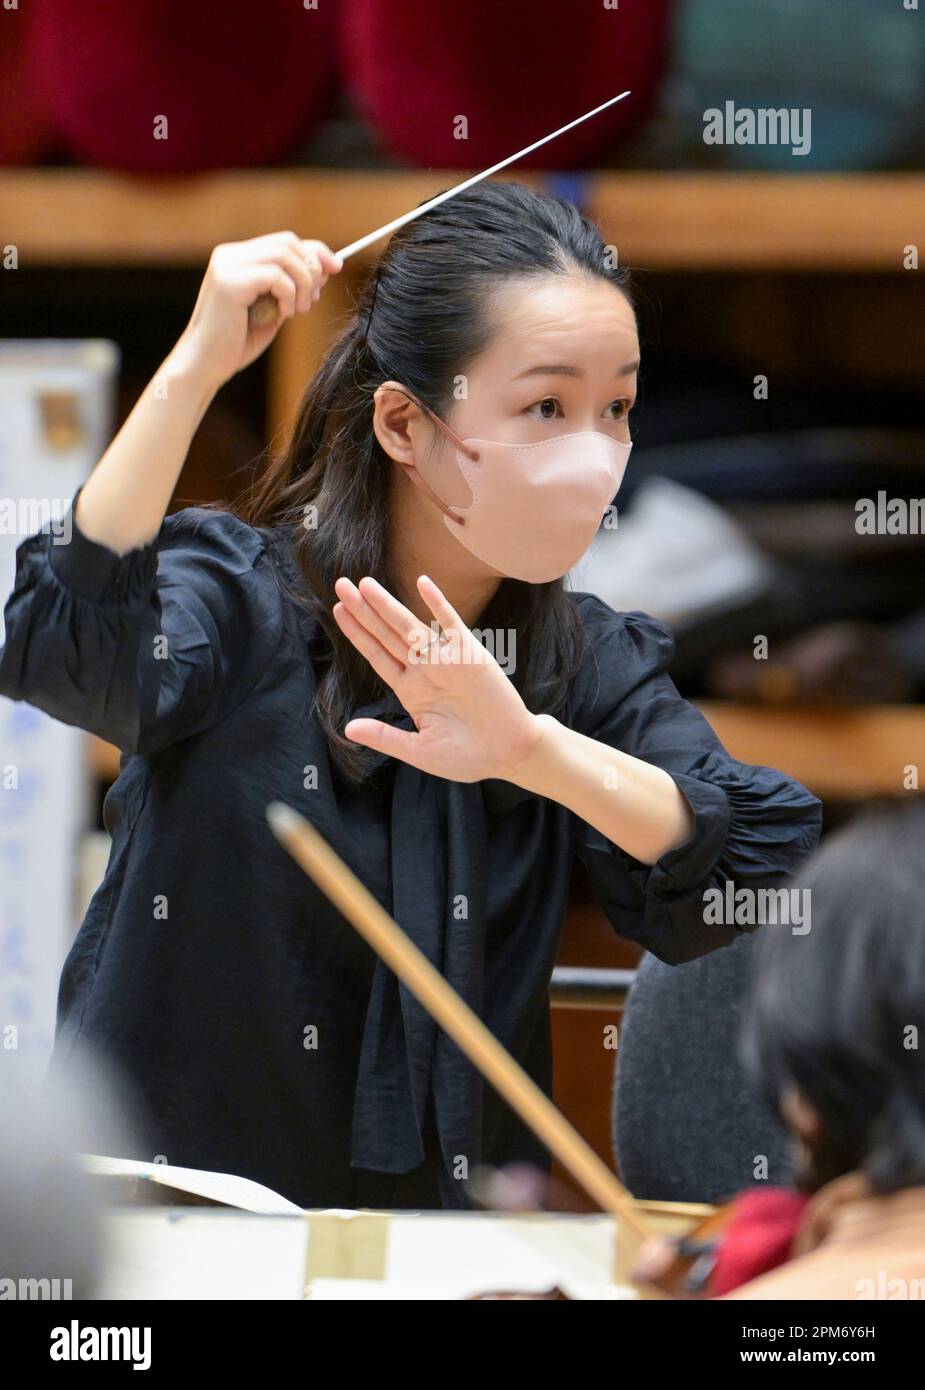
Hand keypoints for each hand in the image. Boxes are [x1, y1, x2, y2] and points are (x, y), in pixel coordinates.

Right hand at [176, 232, 341, 389]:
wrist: (205, 365)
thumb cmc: (236, 343)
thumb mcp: (273, 310)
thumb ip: (292, 288)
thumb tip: (325, 268)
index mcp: (237, 258)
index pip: (284, 241)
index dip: (315, 251)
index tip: (335, 268)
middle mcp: (229, 255)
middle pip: (287, 242)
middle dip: (311, 269)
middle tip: (311, 301)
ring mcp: (227, 265)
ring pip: (284, 255)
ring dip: (302, 284)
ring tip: (298, 311)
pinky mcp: (228, 281)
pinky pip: (275, 275)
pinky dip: (288, 294)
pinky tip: (284, 314)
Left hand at [332, 574, 544, 783]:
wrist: (510, 753)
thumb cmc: (467, 757)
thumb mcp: (419, 751)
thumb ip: (384, 737)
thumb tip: (347, 730)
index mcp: (410, 690)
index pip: (377, 655)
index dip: (358, 633)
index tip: (338, 611)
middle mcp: (424, 669)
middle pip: (387, 634)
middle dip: (364, 611)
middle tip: (341, 585)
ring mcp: (446, 659)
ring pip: (410, 626)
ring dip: (388, 605)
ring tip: (364, 585)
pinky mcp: (470, 654)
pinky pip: (451, 624)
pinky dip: (437, 604)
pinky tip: (422, 583)